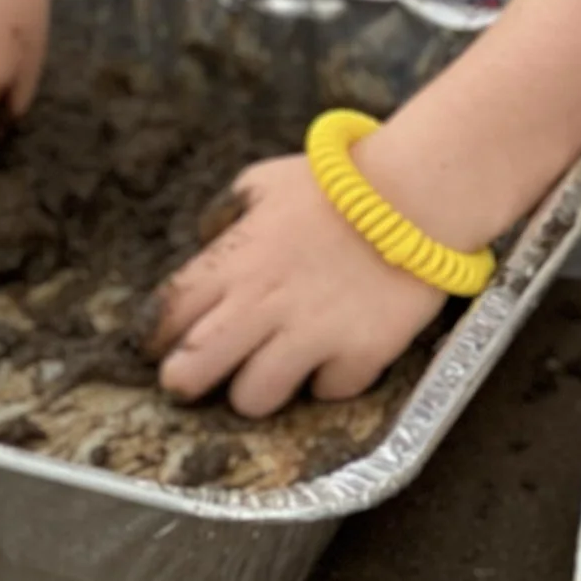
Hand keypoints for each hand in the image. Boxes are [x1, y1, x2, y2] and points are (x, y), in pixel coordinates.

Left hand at [150, 150, 447, 416]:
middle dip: (187, 379)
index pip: (165, 319)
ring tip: (281, 365)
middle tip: (210, 370)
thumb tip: (204, 240)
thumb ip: (226, 212)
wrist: (421, 190)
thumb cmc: (341, 181)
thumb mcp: (266, 180)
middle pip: (190, 374)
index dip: (159, 337)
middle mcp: (262, 306)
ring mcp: (311, 334)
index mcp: (233, 262)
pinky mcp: (359, 354)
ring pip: (251, 400)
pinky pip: (328, 391)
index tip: (169, 342)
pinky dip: (333, 376)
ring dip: (261, 386)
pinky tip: (342, 349)